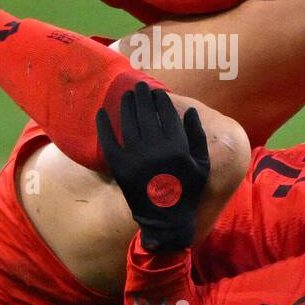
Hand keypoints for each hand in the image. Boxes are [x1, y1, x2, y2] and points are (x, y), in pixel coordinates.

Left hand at [95, 82, 210, 252]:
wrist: (165, 219)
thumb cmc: (187, 190)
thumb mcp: (202, 164)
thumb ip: (198, 136)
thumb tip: (190, 110)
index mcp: (177, 147)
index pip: (166, 114)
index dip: (161, 100)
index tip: (157, 92)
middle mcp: (155, 149)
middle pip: (145, 114)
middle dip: (142, 97)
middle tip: (139, 86)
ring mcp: (135, 158)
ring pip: (128, 123)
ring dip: (126, 105)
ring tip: (126, 95)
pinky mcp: (120, 167)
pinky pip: (109, 141)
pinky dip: (104, 126)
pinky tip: (102, 113)